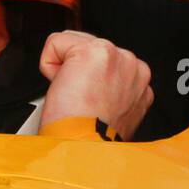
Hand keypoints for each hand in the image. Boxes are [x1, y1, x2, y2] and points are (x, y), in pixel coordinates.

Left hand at [39, 30, 153, 139]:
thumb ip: (111, 90)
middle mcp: (133, 66)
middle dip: (77, 68)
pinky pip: (56, 42)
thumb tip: (95, 85)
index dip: (87, 78)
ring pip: (74, 41)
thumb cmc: (91, 138)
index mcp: (139, 81)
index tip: (88, 100)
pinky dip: (49, 63)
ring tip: (73, 93)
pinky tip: (63, 85)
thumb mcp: (112, 112)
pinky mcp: (96, 51)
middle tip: (79, 98)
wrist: (84, 148)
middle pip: (90, 46)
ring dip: (66, 66)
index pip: (105, 61)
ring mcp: (117, 56)